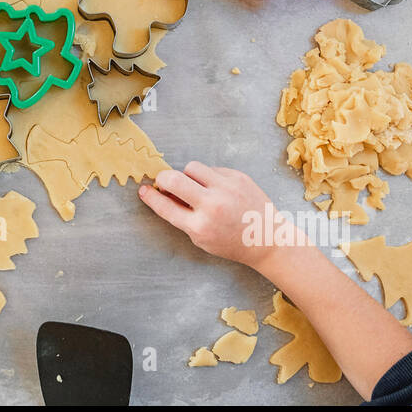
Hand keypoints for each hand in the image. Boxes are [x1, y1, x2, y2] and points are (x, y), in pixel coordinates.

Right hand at [139, 162, 305, 269]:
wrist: (267, 239)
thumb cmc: (233, 243)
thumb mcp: (202, 239)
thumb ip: (183, 218)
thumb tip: (165, 195)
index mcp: (200, 227)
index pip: (165, 206)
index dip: (151, 196)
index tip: (144, 190)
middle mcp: (212, 206)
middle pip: (173, 179)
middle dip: (163, 178)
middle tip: (164, 182)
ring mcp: (226, 189)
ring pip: (191, 167)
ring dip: (187, 176)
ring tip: (195, 186)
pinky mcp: (238, 177)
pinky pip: (212, 169)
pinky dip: (208, 177)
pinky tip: (217, 189)